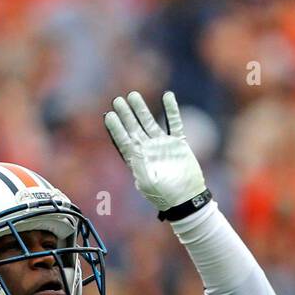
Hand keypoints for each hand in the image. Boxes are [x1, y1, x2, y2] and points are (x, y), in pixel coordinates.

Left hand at [104, 90, 206, 212]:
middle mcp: (148, 150)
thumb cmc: (164, 195)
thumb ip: (138, 166)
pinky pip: (174, 123)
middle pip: (133, 128)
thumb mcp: (147, 183)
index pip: (123, 140)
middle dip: (125, 114)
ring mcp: (162, 145)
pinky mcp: (178, 143)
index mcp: (137, 160)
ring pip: (149, 122)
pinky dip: (172, 110)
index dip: (115, 128)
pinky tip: (168, 96)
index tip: (108, 115)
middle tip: (117, 100)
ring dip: (141, 109)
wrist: (186, 198)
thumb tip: (131, 152)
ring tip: (133, 95)